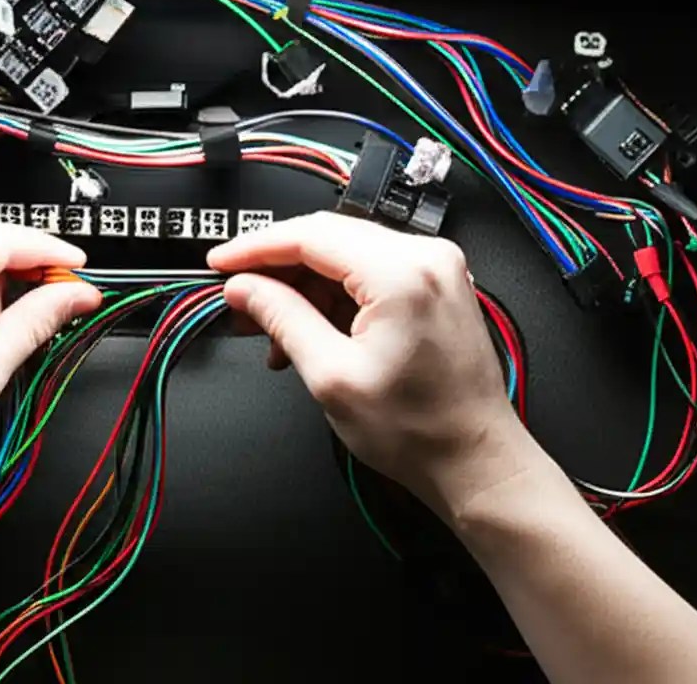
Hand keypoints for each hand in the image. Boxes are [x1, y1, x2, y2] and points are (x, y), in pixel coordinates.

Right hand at [208, 212, 537, 515]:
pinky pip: (368, 274)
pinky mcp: (434, 286)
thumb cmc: (421, 431)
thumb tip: (245, 289)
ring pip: (344, 256)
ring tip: (268, 327)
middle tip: (236, 298)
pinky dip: (331, 297)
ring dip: (301, 287)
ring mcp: (435, 269)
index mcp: (402, 273)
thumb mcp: (331, 376)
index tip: (221, 264)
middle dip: (275, 269)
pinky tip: (306, 330)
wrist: (475, 461)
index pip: (310, 236)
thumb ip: (282, 319)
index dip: (255, 248)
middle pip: (327, 239)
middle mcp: (426, 258)